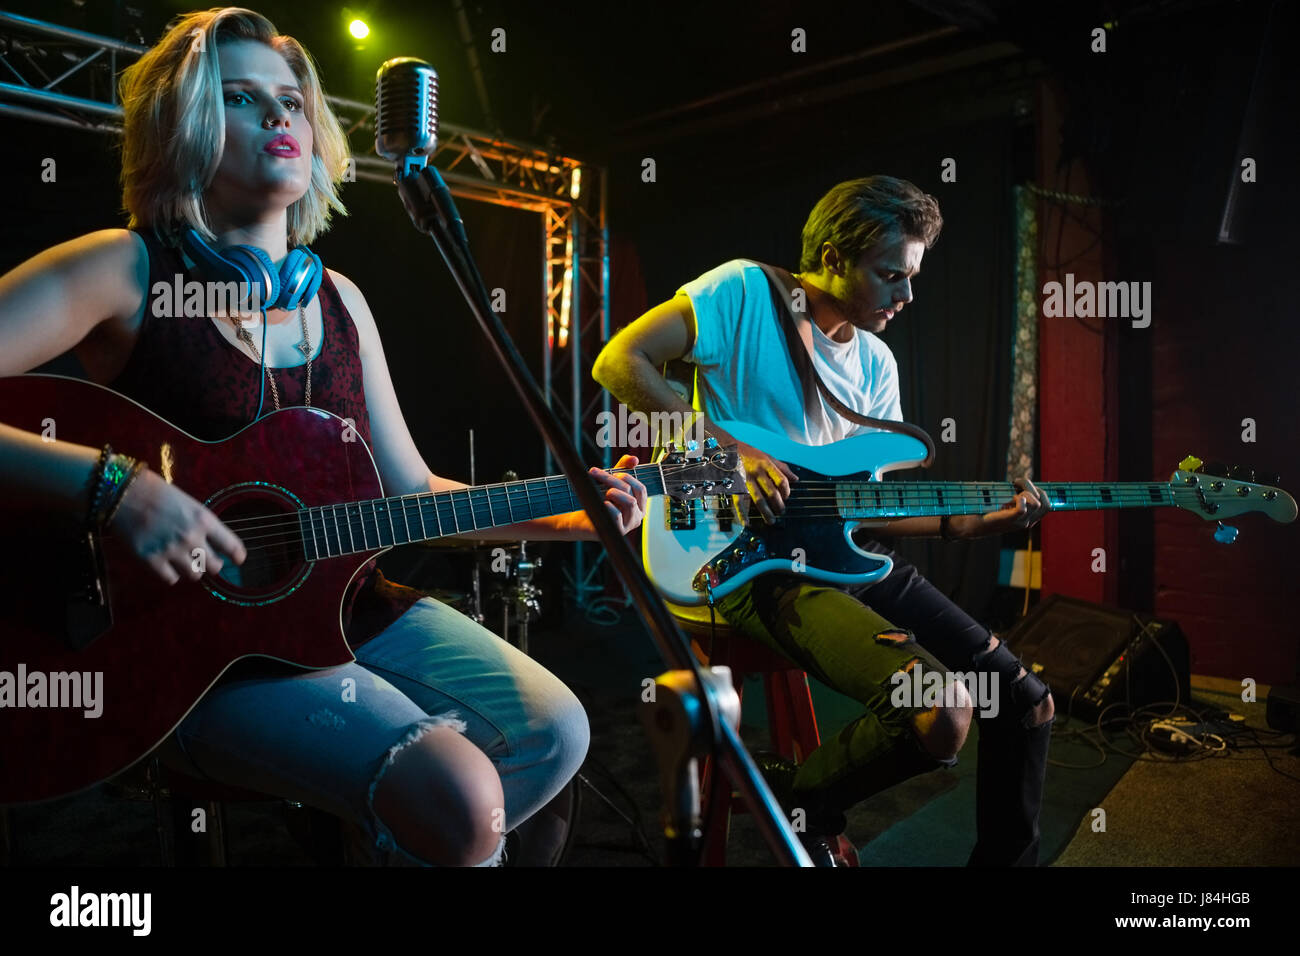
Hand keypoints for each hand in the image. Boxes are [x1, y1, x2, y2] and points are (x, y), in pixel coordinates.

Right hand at [106, 468, 247, 584]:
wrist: (123, 493)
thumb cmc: (157, 494)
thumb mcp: (189, 504)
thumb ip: (202, 525)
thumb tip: (212, 546)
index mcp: (204, 519)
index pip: (231, 545)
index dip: (237, 555)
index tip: (238, 560)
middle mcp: (191, 537)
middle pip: (214, 566)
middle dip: (212, 564)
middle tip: (205, 560)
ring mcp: (171, 549)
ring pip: (194, 575)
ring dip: (190, 570)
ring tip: (182, 560)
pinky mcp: (150, 559)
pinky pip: (171, 579)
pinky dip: (170, 574)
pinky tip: (165, 563)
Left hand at [587, 454, 647, 533]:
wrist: (580, 521)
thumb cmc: (597, 502)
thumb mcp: (610, 483)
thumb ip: (622, 469)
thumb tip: (634, 459)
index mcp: (639, 505)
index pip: (640, 488)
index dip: (627, 476)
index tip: (610, 471)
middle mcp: (637, 516)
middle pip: (632, 492)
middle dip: (613, 479)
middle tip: (595, 473)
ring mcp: (629, 525)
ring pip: (630, 503)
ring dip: (614, 492)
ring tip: (603, 492)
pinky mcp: (617, 532)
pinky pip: (617, 515)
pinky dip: (607, 506)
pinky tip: (600, 504)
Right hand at [734, 441, 797, 523]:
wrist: (729, 449)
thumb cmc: (750, 454)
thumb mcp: (768, 456)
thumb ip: (782, 468)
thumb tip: (795, 479)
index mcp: (767, 464)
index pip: (781, 480)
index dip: (786, 491)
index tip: (786, 497)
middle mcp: (757, 472)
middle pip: (771, 492)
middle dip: (778, 505)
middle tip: (781, 512)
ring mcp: (746, 480)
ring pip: (758, 499)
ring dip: (766, 512)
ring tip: (771, 521)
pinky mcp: (736, 485)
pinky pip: (739, 501)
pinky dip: (742, 513)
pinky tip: (746, 522)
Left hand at [953, 476, 1049, 537]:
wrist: (971, 525)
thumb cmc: (987, 511)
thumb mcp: (1006, 504)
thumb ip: (1017, 497)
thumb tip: (1023, 483)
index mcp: (1029, 519)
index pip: (1048, 506)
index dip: (1042, 492)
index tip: (1027, 485)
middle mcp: (1027, 522)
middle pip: (1045, 503)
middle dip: (1034, 488)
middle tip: (1017, 484)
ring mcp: (1020, 522)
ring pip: (1036, 503)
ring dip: (1025, 491)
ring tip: (1011, 491)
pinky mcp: (1010, 520)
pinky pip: (1023, 508)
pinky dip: (1020, 499)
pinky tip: (1011, 497)